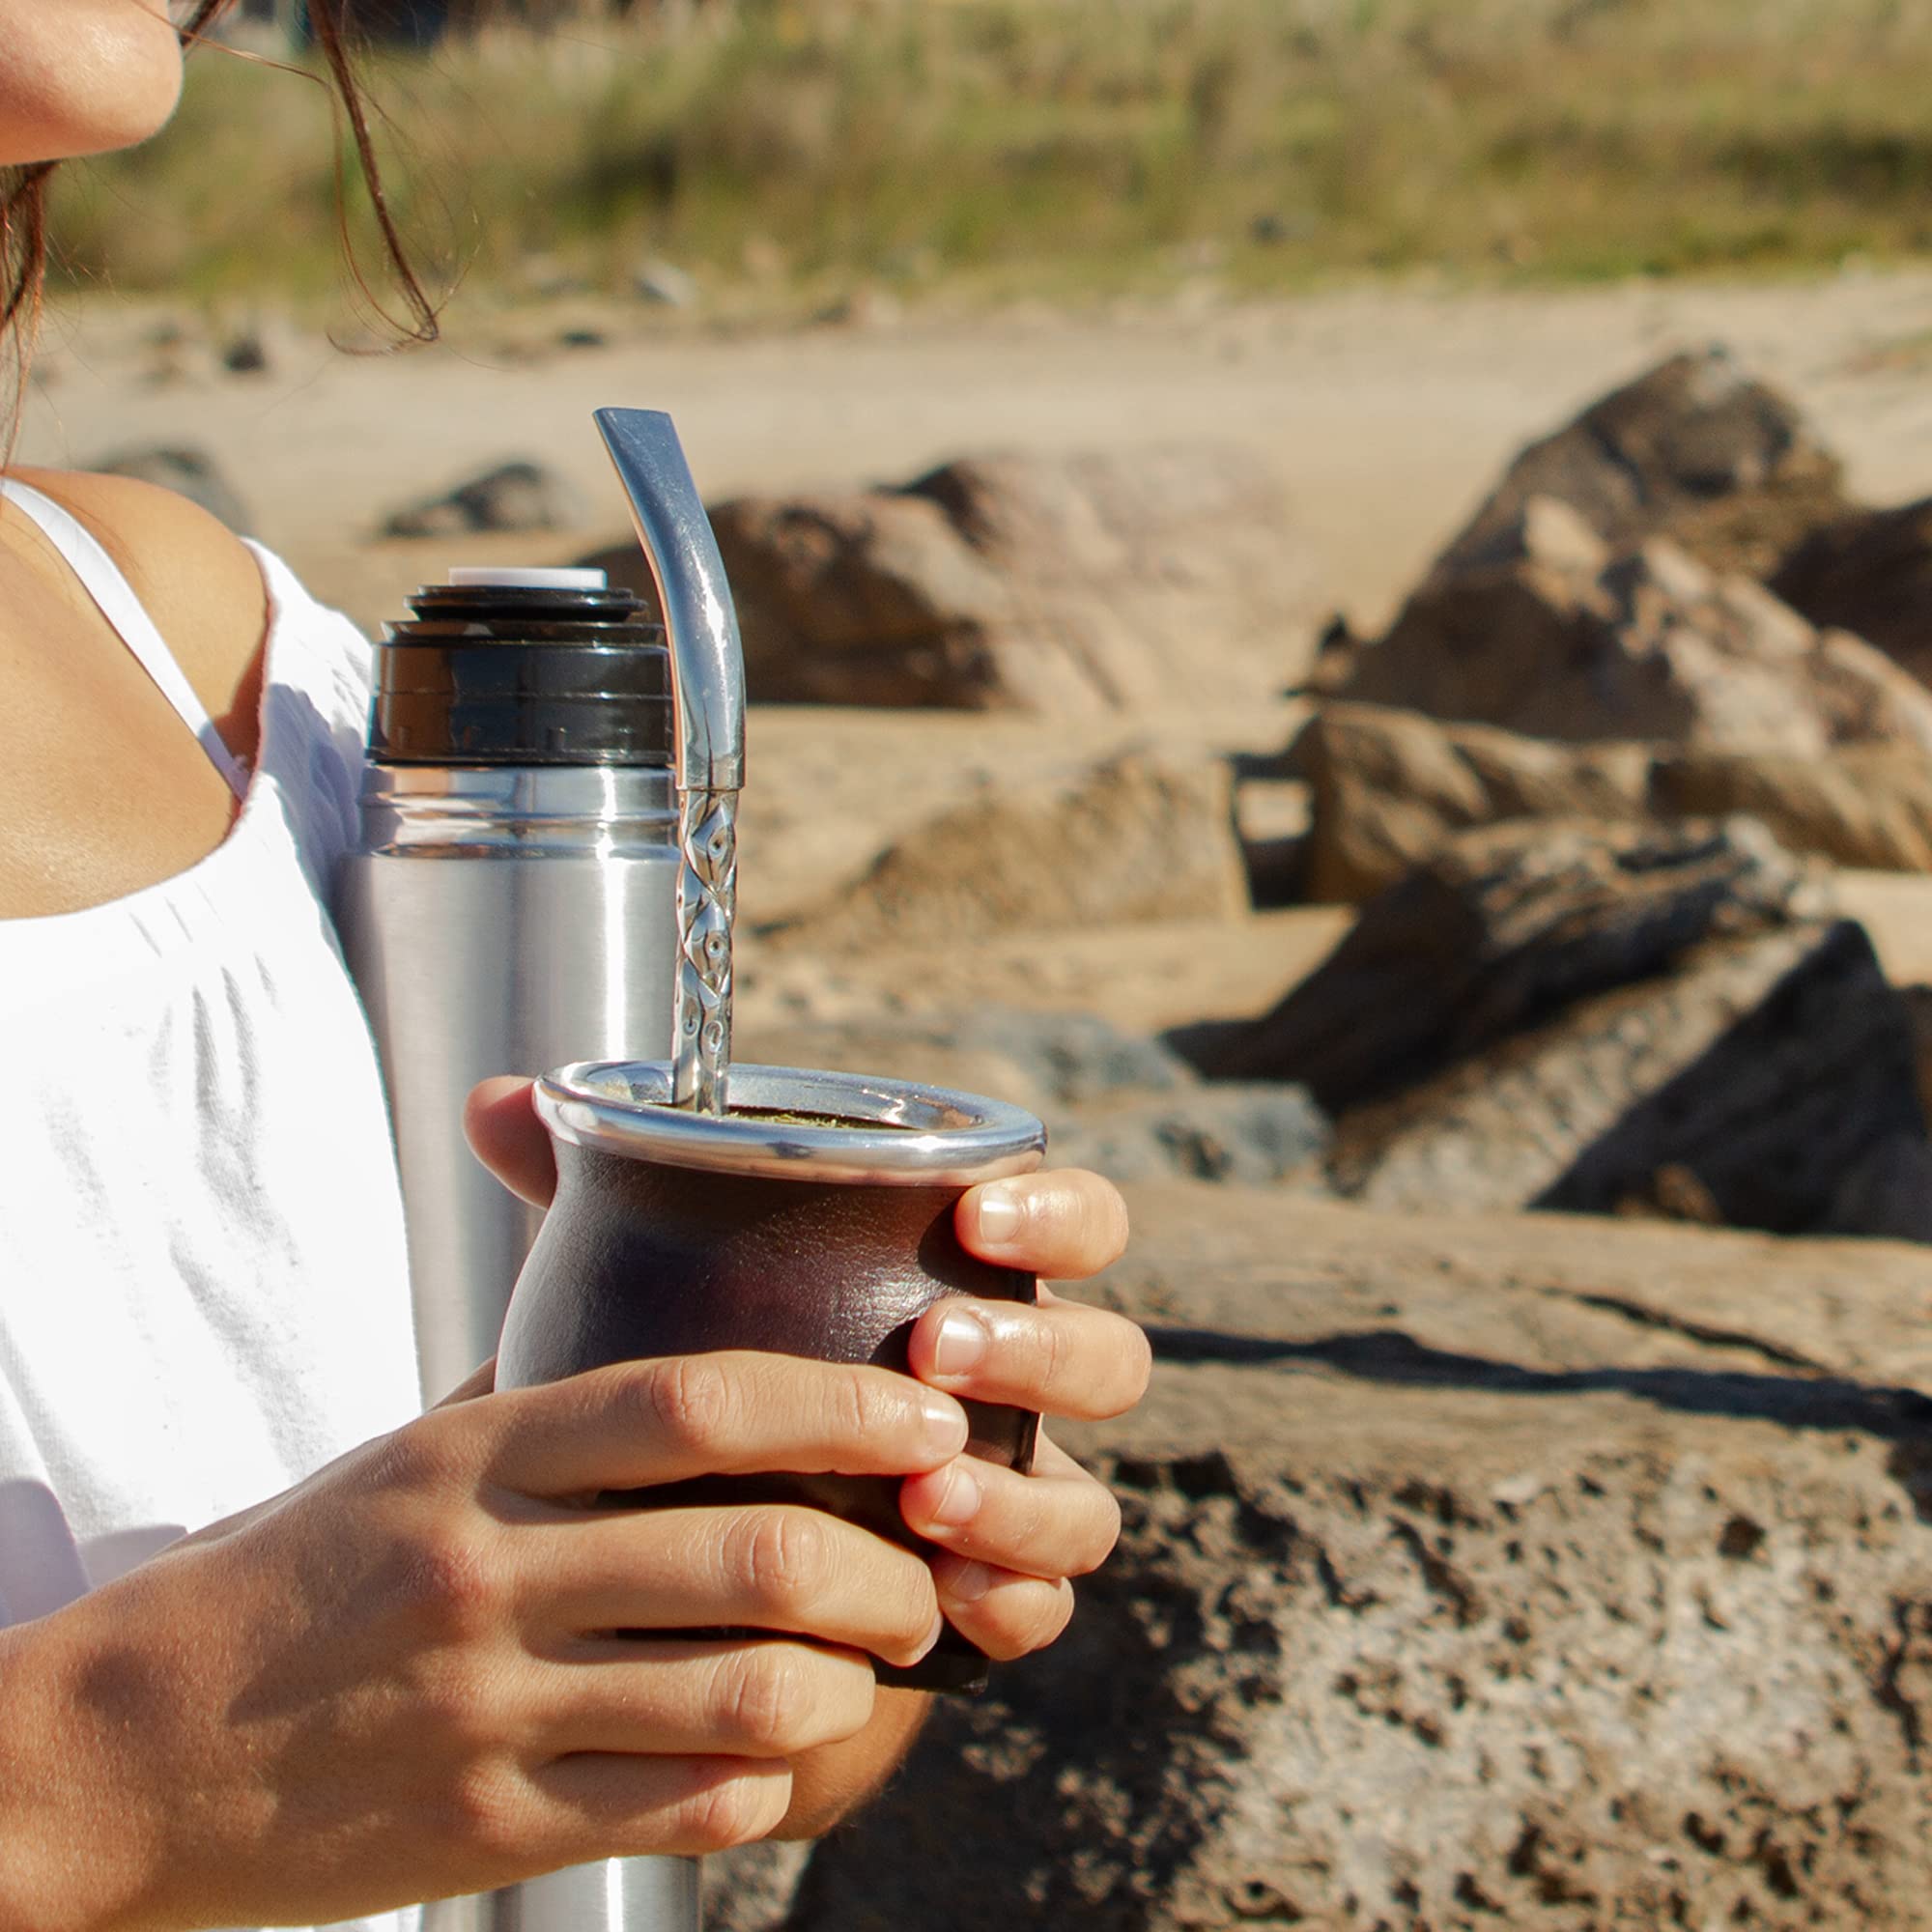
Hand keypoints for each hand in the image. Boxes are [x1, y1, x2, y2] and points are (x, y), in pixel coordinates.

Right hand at [0, 1353, 968, 1930]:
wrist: (133, 1744)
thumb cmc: (301, 1569)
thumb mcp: (411, 1449)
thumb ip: (543, 1395)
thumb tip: (682, 1329)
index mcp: (482, 1454)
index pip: (698, 1402)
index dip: (839, 1409)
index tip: (928, 1421)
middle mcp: (493, 1571)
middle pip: (752, 1556)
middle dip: (884, 1569)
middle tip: (928, 1571)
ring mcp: (491, 1709)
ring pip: (743, 1697)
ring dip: (848, 1683)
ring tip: (883, 1665)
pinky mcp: (487, 1831)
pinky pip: (682, 1805)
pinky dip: (768, 1779)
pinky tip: (787, 1754)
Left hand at [466, 1078, 1148, 1666]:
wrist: (693, 1558)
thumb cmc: (695, 1387)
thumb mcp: (645, 1294)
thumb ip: (590, 1196)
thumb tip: (494, 1098)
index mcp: (966, 1285)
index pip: (1074, 1224)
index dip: (1058, 1214)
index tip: (975, 1213)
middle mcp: (1011, 1392)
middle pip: (1107, 1360)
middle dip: (1039, 1350)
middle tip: (931, 1348)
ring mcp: (1012, 1498)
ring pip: (1086, 1501)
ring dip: (1021, 1494)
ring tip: (923, 1497)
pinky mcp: (985, 1603)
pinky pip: (1041, 1609)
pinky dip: (1003, 1599)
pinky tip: (940, 1599)